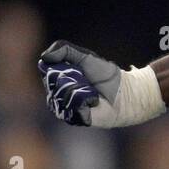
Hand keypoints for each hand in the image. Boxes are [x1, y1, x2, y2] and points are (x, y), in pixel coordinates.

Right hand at [38, 41, 165, 127]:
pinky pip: (72, 103)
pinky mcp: (74, 118)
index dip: (62, 66)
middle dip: (73, 76)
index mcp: (55, 82)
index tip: (78, 67)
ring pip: (62, 92)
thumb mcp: (84, 56)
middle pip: (53, 81)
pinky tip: (94, 100)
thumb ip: (64, 49)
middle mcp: (55, 96)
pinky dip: (86, 98)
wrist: (124, 92)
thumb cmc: (106, 75)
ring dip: (81, 87)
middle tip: (88, 80)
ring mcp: (63, 109)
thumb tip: (43, 57)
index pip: (46, 70)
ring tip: (92, 90)